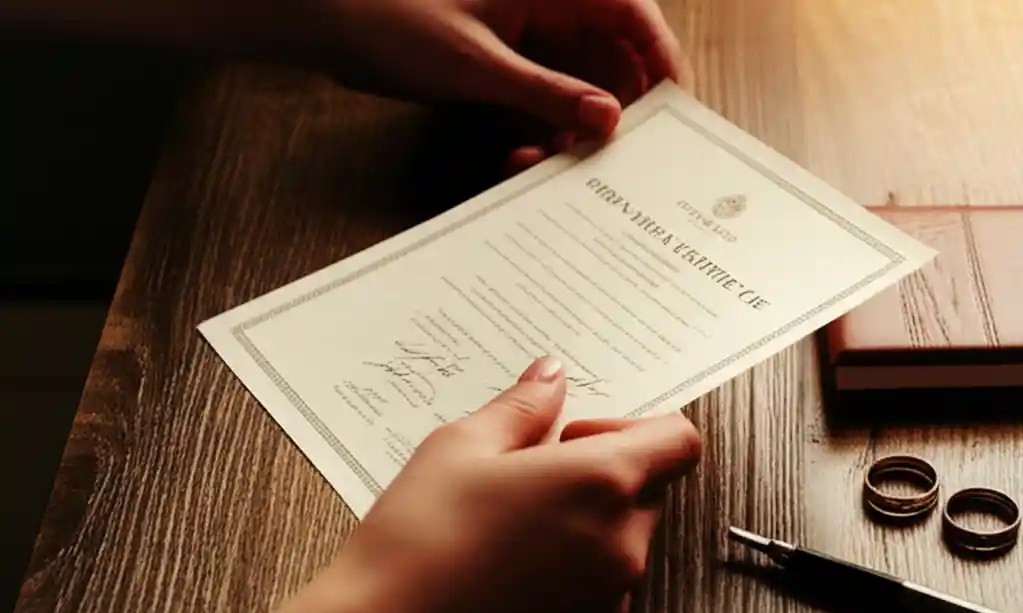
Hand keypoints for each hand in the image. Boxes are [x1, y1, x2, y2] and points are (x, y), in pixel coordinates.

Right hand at [99, 356, 701, 612]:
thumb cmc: (415, 548)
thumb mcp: (459, 448)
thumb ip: (521, 407)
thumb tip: (550, 378)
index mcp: (603, 484)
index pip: (678, 440)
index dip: (637, 425)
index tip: (576, 433)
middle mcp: (622, 545)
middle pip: (648, 490)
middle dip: (601, 472)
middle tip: (528, 473)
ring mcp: (608, 601)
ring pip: (621, 542)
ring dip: (585, 524)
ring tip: (505, 527)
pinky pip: (599, 591)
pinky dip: (570, 573)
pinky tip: (504, 572)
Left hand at [320, 0, 688, 172]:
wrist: (324, 23)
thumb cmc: (390, 17)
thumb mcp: (474, 61)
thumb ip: (545, 92)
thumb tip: (608, 119)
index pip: (632, 14)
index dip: (661, 58)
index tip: (674, 107)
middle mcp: (548, 9)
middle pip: (614, 58)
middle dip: (618, 109)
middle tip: (616, 157)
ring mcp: (527, 40)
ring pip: (581, 88)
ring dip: (575, 130)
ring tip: (556, 163)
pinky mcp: (504, 68)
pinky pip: (545, 105)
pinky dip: (542, 134)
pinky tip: (522, 160)